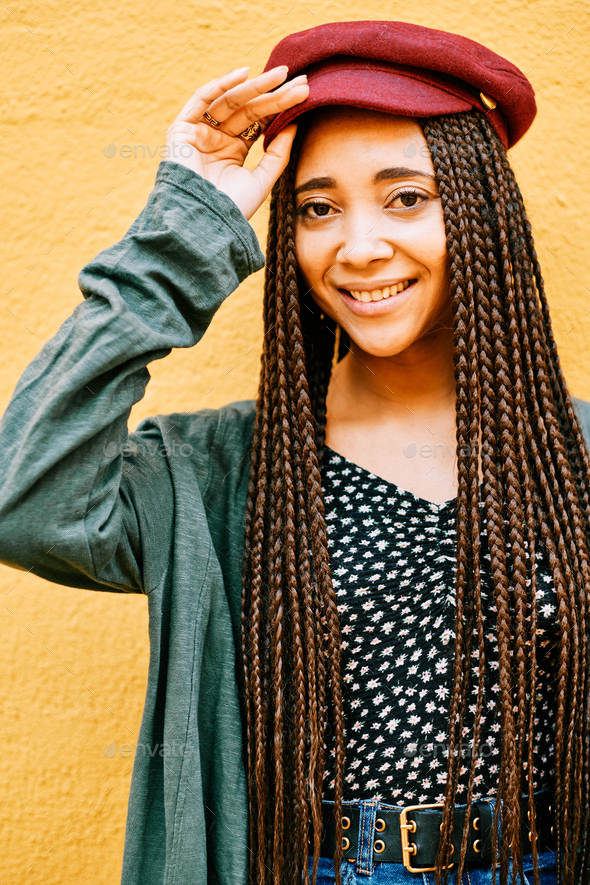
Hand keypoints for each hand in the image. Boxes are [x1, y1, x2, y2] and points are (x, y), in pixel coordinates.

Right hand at [165, 66, 308, 219]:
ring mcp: (198, 132)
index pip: (258, 121)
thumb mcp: (262, 180)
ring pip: (230, 101)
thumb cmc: (231, 209)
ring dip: (256, 86)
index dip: (280, 107)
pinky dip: (221, 85)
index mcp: (233, 150)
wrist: (203, 224)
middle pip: (248, 109)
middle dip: (274, 94)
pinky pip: (201, 99)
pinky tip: (245, 74)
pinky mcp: (181, 129)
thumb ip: (277, 153)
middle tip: (301, 81)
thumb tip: (295, 123)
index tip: (304, 94)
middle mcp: (215, 138)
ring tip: (282, 75)